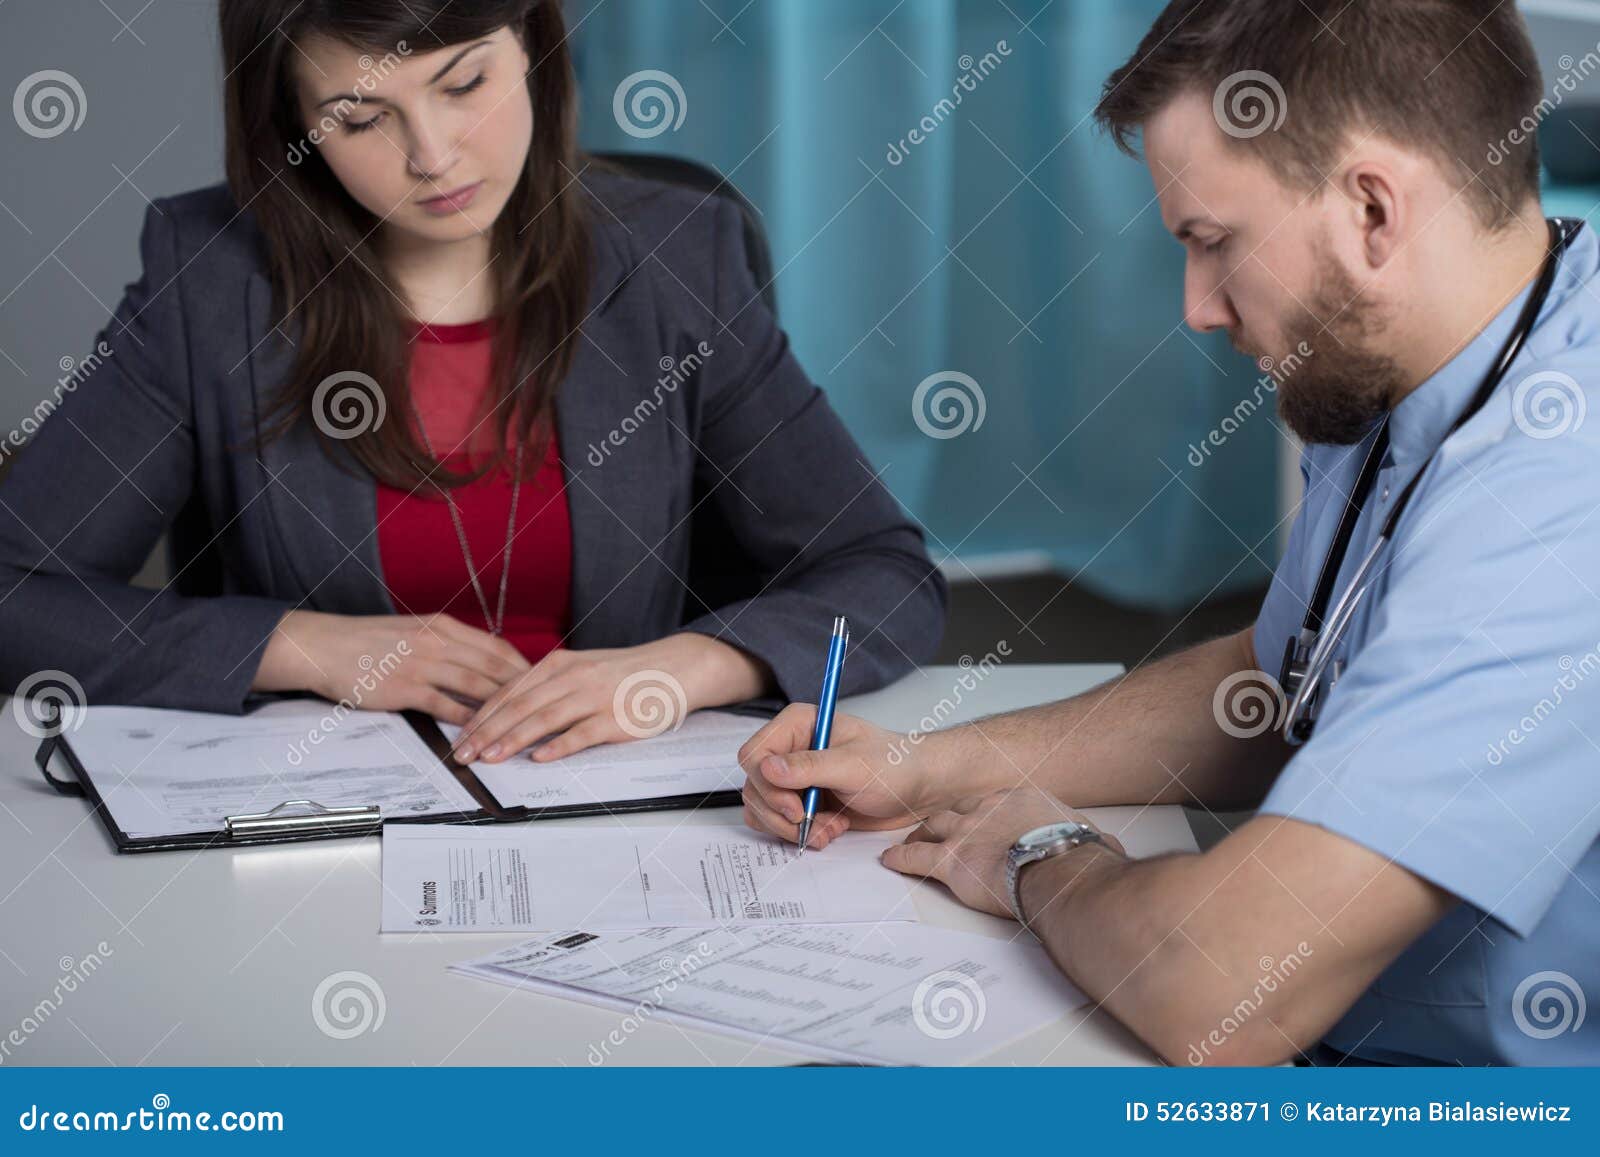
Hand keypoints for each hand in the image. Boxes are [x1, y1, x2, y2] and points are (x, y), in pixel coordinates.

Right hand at [254, 610, 529, 724]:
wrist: (324, 646)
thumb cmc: (367, 642)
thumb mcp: (413, 632)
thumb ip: (445, 645)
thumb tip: (477, 662)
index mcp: (442, 627)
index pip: (495, 646)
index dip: (522, 665)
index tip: (542, 681)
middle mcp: (438, 641)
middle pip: (493, 666)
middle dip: (524, 688)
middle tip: (545, 706)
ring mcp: (422, 664)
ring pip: (475, 685)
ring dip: (502, 706)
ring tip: (524, 723)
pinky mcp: (405, 688)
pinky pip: (446, 705)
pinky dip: (468, 720)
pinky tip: (483, 732)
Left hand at [450, 633, 769, 762]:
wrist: (674, 668)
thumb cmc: (625, 673)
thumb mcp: (582, 669)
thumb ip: (548, 686)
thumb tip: (510, 710)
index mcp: (560, 664)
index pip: (509, 690)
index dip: (481, 714)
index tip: (459, 735)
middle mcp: (573, 678)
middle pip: (519, 706)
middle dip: (485, 731)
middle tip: (461, 754)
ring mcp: (595, 698)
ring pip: (544, 719)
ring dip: (512, 740)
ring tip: (489, 758)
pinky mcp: (616, 719)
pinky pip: (582, 734)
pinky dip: (558, 746)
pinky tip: (538, 758)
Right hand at [736, 703, 953, 850]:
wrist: (919, 789)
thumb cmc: (895, 765)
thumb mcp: (855, 766)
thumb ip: (810, 767)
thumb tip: (768, 768)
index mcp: (799, 725)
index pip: (755, 754)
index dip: (768, 785)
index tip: (795, 808)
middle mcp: (791, 749)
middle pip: (755, 785)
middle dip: (782, 814)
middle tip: (812, 823)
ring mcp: (795, 778)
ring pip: (763, 808)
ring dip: (792, 828)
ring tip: (830, 829)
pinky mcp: (802, 802)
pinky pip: (778, 822)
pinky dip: (799, 834)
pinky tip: (830, 830)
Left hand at [880, 787, 1124, 917]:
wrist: (1061, 868)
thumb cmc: (1077, 855)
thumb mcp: (1090, 837)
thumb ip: (1088, 839)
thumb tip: (1108, 848)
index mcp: (1019, 800)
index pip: (991, 804)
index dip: (981, 815)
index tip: (979, 821)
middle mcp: (987, 809)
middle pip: (956, 810)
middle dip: (945, 820)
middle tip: (937, 828)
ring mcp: (965, 832)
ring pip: (930, 826)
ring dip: (917, 834)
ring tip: (908, 841)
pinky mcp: (950, 861)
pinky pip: (916, 858)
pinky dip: (900, 860)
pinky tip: (890, 862)